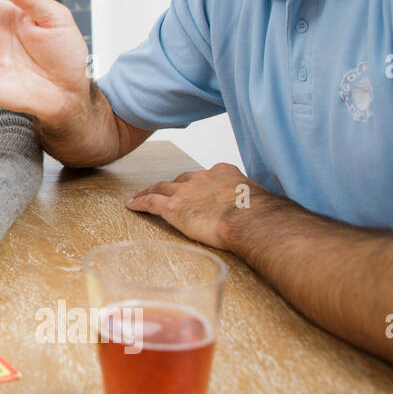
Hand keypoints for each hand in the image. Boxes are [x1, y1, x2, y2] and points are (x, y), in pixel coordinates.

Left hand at [126, 163, 259, 251]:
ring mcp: (185, 191)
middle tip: (166, 193)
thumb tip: (256, 211)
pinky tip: (131, 205)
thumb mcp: (258, 199)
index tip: (195, 190)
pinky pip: (150, 201)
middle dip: (173, 186)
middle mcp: (201, 177)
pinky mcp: (173, 206)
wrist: (251, 220)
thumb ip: (249, 200)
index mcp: (222, 172)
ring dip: (150, 191)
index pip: (205, 177)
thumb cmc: (261, 215)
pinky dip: (139, 202)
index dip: (198, 184)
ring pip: (161, 188)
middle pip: (181, 180)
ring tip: (140, 195)